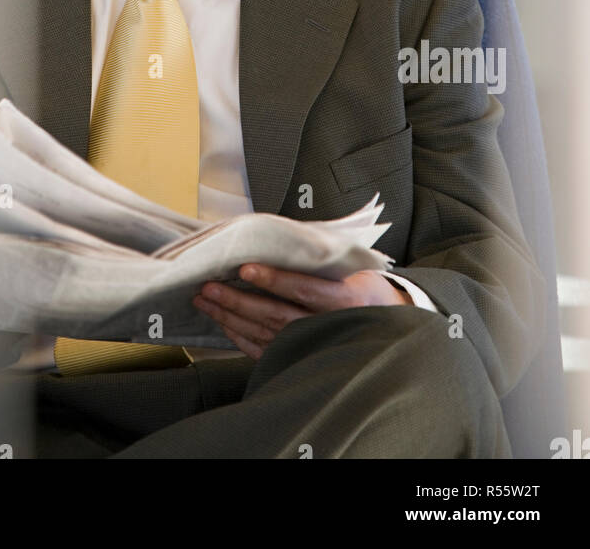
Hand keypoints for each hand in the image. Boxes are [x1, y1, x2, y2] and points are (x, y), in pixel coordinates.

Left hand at [193, 267, 409, 359]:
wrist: (388, 322)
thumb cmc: (363, 286)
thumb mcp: (352, 266)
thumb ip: (318, 257)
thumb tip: (277, 237)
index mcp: (343, 299)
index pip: (303, 289)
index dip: (274, 280)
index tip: (246, 268)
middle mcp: (327, 327)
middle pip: (275, 315)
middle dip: (238, 301)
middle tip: (209, 287)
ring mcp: (313, 346)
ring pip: (266, 333)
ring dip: (232, 317)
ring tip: (206, 301)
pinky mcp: (302, 358)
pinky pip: (266, 351)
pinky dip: (242, 338)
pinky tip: (225, 324)